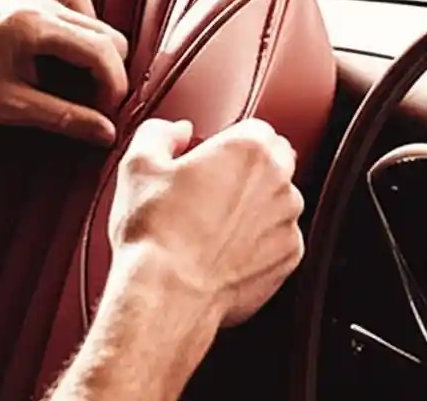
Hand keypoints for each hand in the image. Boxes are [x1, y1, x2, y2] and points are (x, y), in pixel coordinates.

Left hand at [0, 0, 128, 144]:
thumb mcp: (12, 107)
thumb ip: (64, 117)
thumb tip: (107, 133)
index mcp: (35, 27)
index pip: (99, 50)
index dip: (113, 84)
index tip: (107, 112)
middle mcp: (32, 1)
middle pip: (98, 26)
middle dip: (106, 65)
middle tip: (94, 99)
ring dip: (90, 29)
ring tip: (82, 61)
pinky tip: (58, 15)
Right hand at [108, 118, 305, 325]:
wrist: (167, 295)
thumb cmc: (155, 232)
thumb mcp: (139, 165)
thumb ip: (160, 134)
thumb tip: (176, 132)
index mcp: (250, 149)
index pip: (256, 130)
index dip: (229, 143)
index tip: (209, 159)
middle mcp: (279, 183)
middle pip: (274, 164)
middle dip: (248, 173)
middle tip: (210, 192)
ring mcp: (287, 224)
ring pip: (277, 204)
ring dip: (255, 209)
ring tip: (212, 228)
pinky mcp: (288, 260)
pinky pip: (277, 242)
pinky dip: (258, 245)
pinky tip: (224, 253)